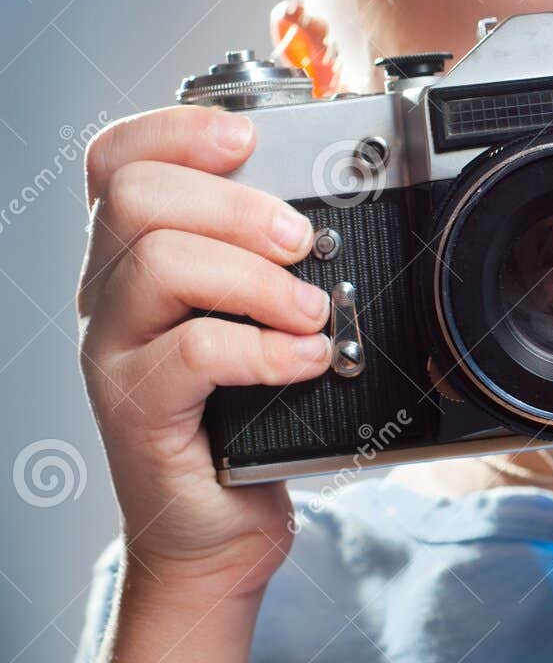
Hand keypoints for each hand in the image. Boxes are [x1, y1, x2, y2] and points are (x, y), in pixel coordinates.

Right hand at [77, 105, 330, 597]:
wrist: (220, 532)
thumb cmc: (248, 420)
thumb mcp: (260, 322)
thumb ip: (272, 261)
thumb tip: (332, 206)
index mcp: (133, 258)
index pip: (116, 161)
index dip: (176, 130)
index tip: (249, 137)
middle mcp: (110, 296)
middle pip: (135, 198)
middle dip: (236, 203)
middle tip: (303, 241)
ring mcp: (115, 353)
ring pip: (160, 263)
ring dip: (255, 277)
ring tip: (313, 311)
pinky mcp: (138, 409)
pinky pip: (192, 350)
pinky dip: (264, 348)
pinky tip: (307, 358)